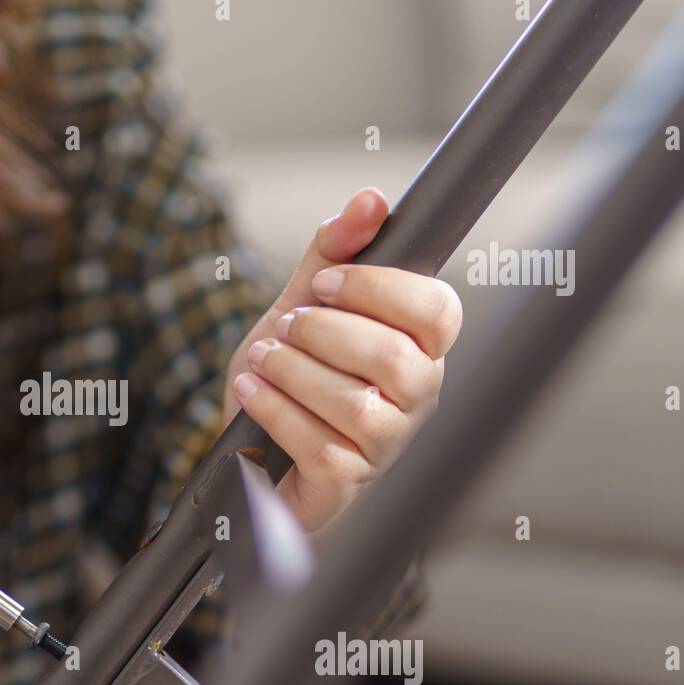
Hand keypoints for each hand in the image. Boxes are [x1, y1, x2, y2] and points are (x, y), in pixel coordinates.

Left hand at [225, 187, 461, 534]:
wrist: (244, 452)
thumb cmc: (288, 381)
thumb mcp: (300, 307)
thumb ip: (332, 255)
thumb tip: (371, 198)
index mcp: (417, 349)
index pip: (439, 311)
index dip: (380, 290)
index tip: (323, 284)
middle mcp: (415, 401)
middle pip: (395, 358)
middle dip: (324, 332)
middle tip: (284, 327)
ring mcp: (385, 448)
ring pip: (356, 405)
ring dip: (294, 372)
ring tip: (261, 359)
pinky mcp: (347, 485)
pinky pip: (321, 447)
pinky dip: (276, 411)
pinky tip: (250, 392)